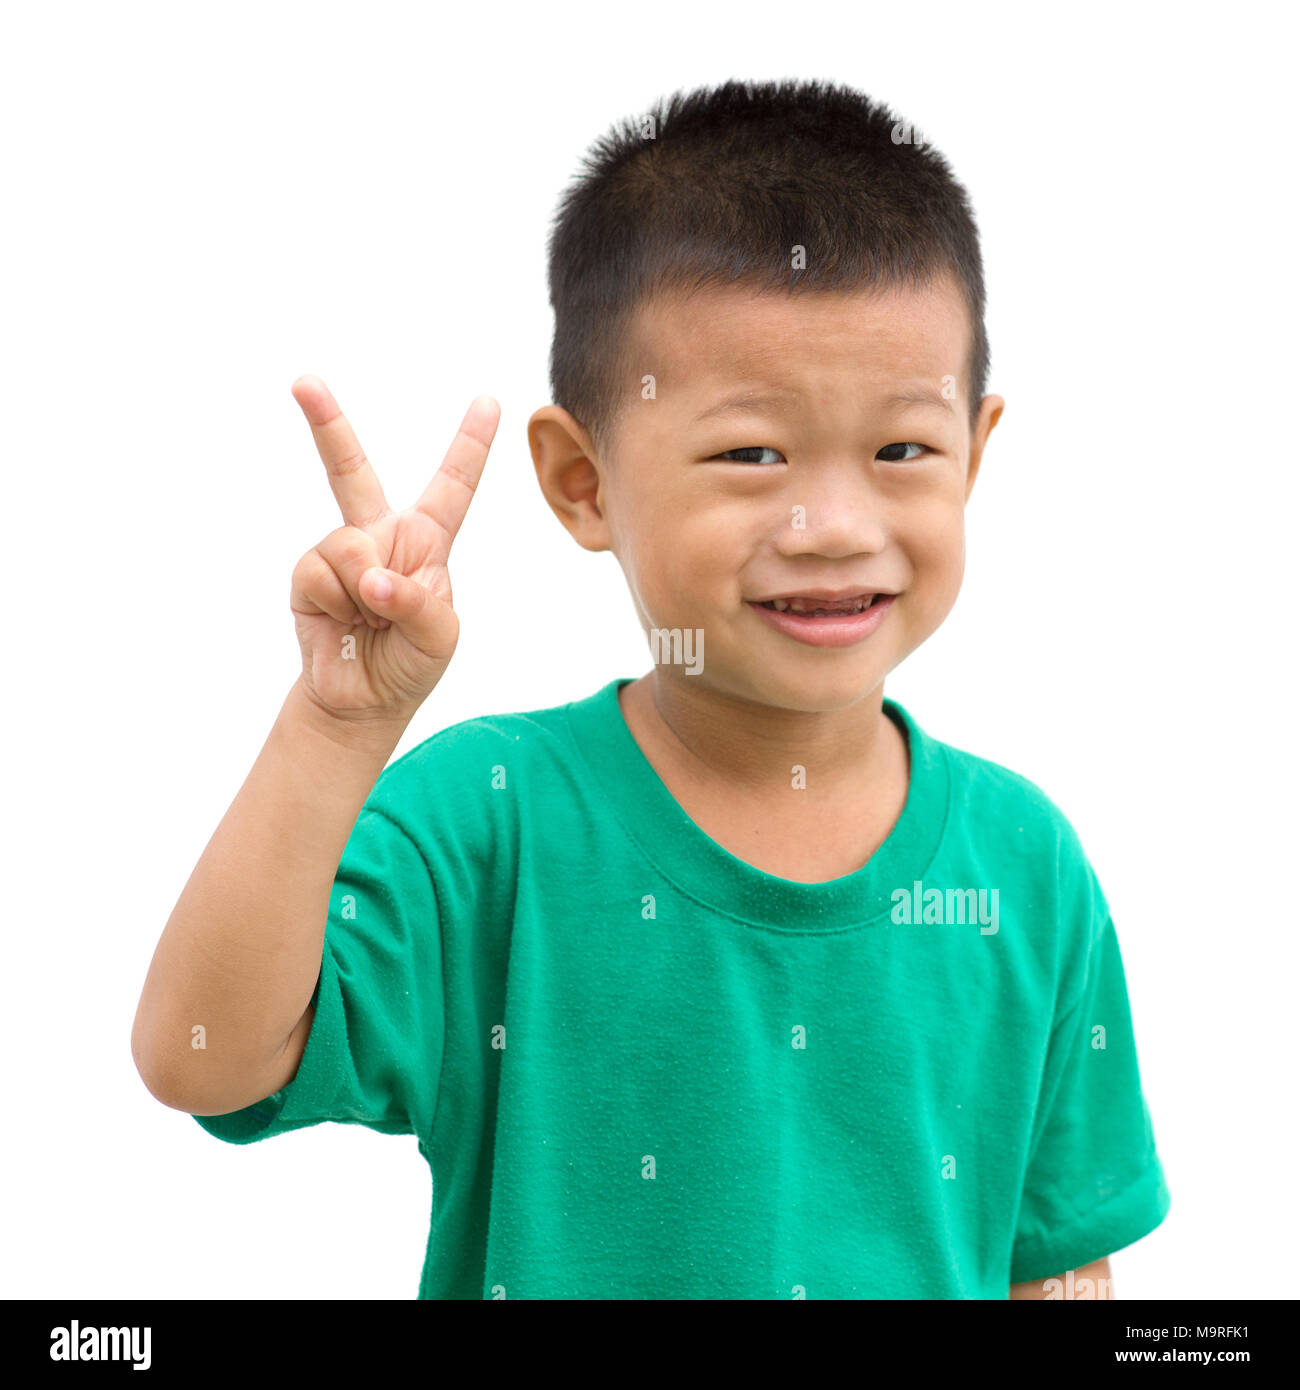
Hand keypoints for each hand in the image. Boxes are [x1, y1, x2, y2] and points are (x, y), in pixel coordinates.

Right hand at [288, 375, 498, 723]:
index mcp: (427, 539)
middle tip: (303, 381)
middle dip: (326, 424)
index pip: (453, 484)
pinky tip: (345, 622)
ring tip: (371, 620)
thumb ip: (416, 603)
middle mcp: (381, 535)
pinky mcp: (309, 576)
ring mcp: (342, 553)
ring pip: (348, 544)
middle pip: (352, 471)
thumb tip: (373, 579)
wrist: (364, 700)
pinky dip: (339, 602)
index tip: (489, 400)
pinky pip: (321, 573)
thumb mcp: (438, 636)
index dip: (471, 443)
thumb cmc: (412, 661)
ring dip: (363, 590)